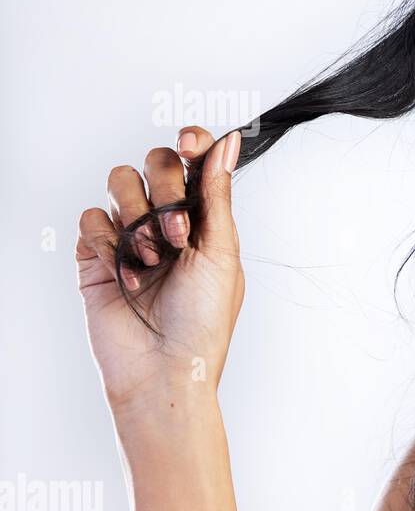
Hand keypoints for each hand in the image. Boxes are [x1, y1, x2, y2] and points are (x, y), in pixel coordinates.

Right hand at [76, 126, 244, 411]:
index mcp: (204, 218)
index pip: (193, 160)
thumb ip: (216, 194)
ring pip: (119, 183)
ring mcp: (129, 235)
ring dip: (137, 216)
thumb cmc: (203, 320)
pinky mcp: (96, 254)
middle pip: (156, 163)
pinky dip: (108, 242)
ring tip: (151, 259)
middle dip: (167, 190)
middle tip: (177, 234)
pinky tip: (125, 273)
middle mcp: (167, 220)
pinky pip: (91, 219)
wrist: (164, 368)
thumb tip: (227, 142)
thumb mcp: (222, 252)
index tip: (188, 142)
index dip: (191, 142)